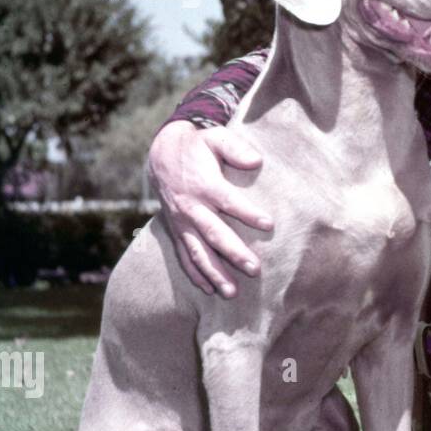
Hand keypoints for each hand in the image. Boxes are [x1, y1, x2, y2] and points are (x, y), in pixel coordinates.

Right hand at [147, 121, 272, 296]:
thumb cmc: (198, 147)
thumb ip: (235, 148)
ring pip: (198, 251)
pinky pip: (184, 256)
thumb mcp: (215, 138)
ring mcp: (181, 222)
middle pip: (214, 233)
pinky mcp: (176, 231)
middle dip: (234, 253)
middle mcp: (191, 207)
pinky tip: (209, 289)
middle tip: (255, 269)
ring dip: (214, 273)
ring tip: (232, 292)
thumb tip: (256, 161)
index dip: (248, 213)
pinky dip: (195, 273)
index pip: (229, 201)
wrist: (162, 155)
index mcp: (204, 184)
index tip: (269, 225)